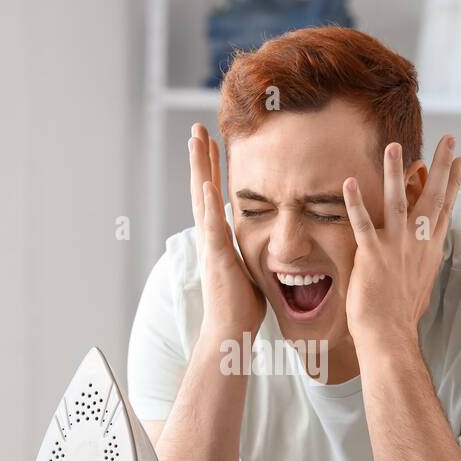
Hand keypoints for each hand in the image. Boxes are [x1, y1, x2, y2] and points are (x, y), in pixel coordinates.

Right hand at [188, 123, 265, 339]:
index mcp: (217, 240)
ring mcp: (210, 245)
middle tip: (196, 129)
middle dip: (200, 158)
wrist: (230, 332)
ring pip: (201, 198)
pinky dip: (206, 202)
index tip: (212, 146)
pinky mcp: (216, 257)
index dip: (212, 171)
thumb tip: (264, 247)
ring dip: (198, 168)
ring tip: (196, 139)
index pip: (213, 197)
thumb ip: (250, 255)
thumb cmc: (241, 308)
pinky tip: (204, 180)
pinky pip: (211, 225)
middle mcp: (209, 238)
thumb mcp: (249, 272)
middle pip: (201, 189)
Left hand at [342, 135, 460, 349]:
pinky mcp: (373, 256)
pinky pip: (362, 224)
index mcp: (431, 249)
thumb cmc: (402, 314)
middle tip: (449, 138)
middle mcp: (418, 244)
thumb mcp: (422, 282)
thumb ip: (424, 259)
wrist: (390, 335)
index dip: (455, 182)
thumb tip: (428, 249)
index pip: (446, 208)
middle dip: (442, 165)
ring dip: (396, 172)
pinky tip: (349, 182)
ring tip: (393, 146)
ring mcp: (396, 248)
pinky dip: (356, 202)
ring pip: (398, 202)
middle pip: (433, 197)